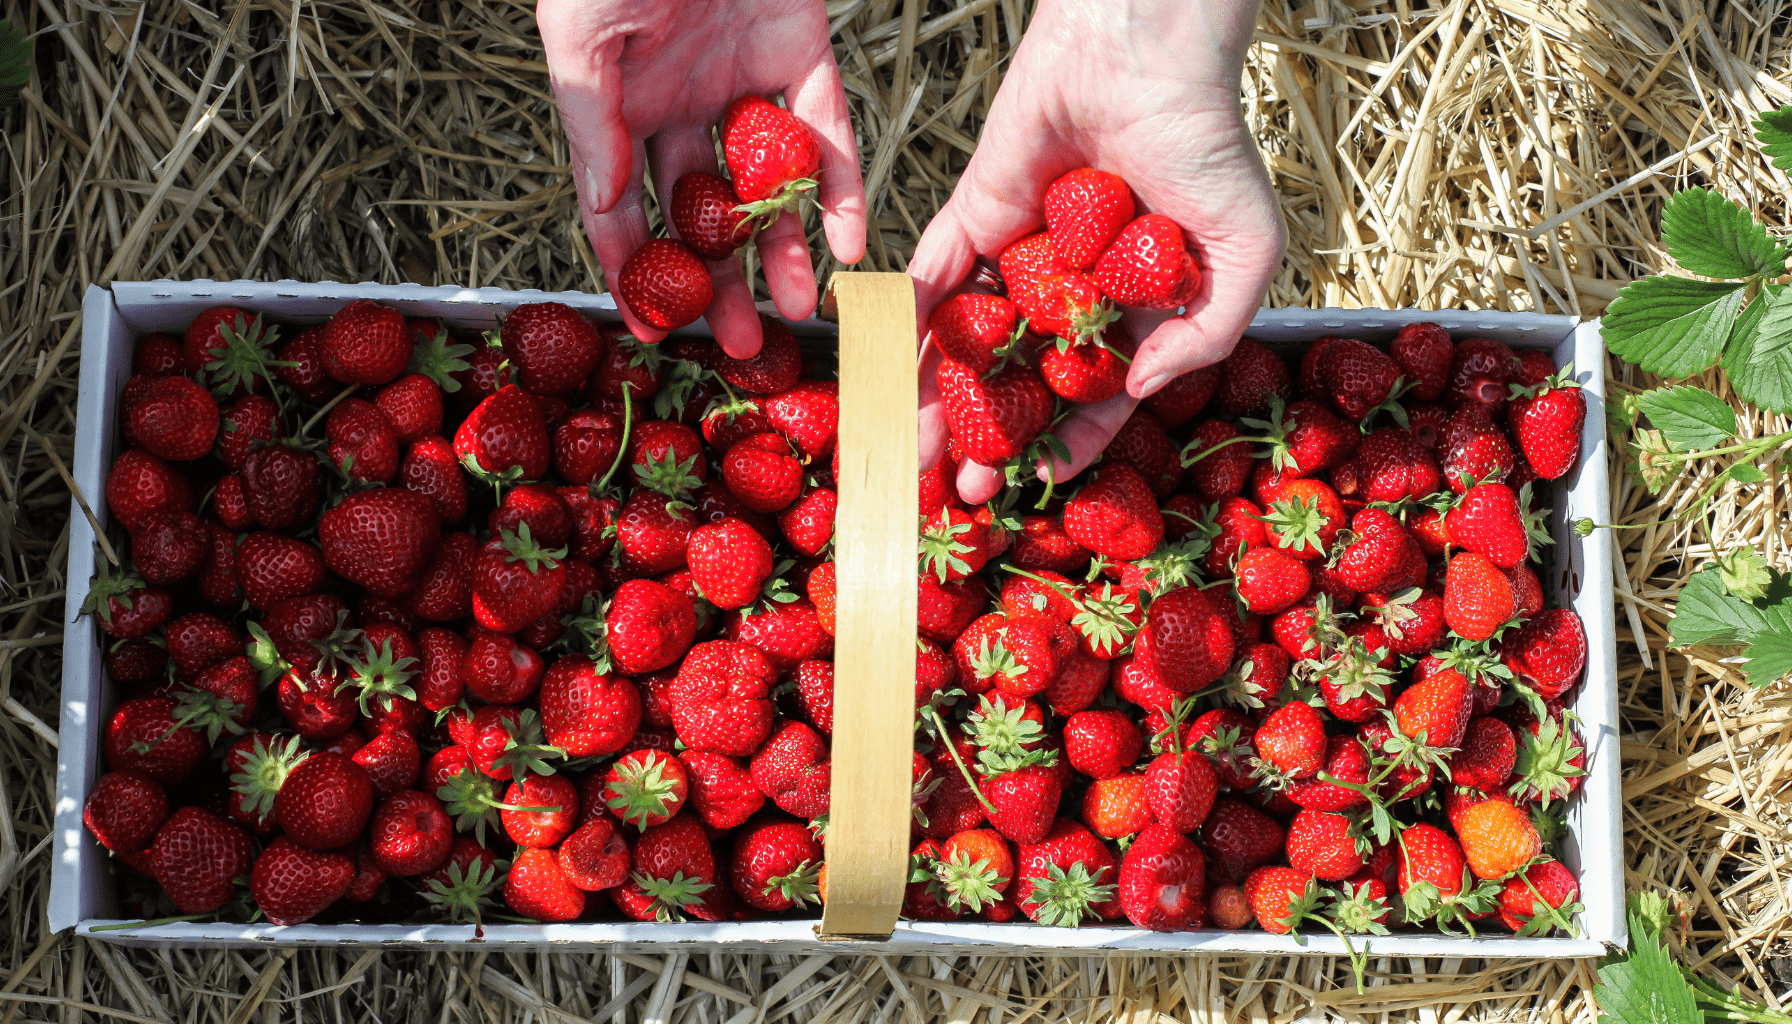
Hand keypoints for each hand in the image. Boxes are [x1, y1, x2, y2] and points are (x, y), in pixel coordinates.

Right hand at [538, 0, 865, 357]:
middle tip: (737, 344)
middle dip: (720, 283)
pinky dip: (838, 189)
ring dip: (782, 251)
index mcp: (621, 109)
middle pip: (704, 215)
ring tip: (796, 307)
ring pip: (767, 188)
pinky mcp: (803, 55)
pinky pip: (826, 134)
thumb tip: (605, 209)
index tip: (654, 335)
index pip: (626, 211)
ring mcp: (746, 85)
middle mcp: (684, 108)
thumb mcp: (579, 36)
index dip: (638, 274)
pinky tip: (845, 243)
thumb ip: (589, 123)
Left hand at [908, 0, 1284, 503]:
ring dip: (939, 400)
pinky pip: (933, 279)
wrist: (1145, 55)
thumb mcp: (1244, 252)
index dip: (1069, 441)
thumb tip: (1140, 390)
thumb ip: (1205, 334)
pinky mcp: (973, 216)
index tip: (1037, 482)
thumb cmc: (1208, 145)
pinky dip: (907, 324)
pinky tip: (887, 373)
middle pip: (1020, 382)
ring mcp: (1019, 256)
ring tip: (912, 455)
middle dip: (989, 440)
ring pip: (971, 343)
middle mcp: (1070, 290)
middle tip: (961, 494)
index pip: (1093, 392)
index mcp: (1133, 307)